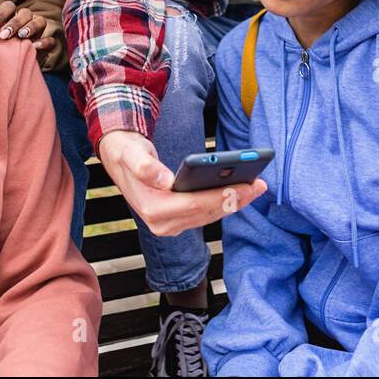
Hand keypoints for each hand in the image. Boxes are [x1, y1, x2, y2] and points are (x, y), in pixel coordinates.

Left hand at [0, 3, 59, 62]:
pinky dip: (44, 42)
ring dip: (30, 27)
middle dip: (14, 23)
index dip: (0, 15)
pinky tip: (34, 46)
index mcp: (13, 15)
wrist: (15, 64)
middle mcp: (28, 19)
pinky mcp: (47, 44)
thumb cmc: (1, 46)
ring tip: (21, 36)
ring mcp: (39, 30)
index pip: (9, 6)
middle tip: (4, 35)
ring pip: (40, 21)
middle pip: (25, 13)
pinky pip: (50, 40)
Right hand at [98, 130, 266, 236]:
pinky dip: (224, 204)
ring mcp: (169, 225)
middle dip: (235, 199)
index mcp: (152, 208)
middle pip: (206, 213)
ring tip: (256, 187)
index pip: (195, 205)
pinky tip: (240, 192)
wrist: (118, 160)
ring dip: (234, 203)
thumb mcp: (131, 153)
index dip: (221, 196)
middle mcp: (161, 223)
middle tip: (259, 185)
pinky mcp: (176, 221)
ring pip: (209, 216)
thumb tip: (165, 181)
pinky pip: (205, 215)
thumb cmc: (127, 153)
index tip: (244, 186)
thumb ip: (145, 166)